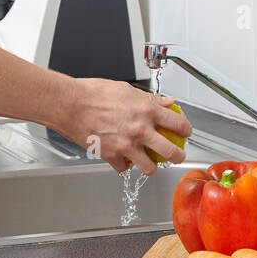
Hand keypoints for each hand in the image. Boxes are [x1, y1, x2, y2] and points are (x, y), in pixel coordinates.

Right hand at [62, 78, 192, 174]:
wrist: (69, 104)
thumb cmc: (93, 93)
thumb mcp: (127, 89)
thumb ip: (149, 98)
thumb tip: (166, 101)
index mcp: (147, 110)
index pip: (178, 123)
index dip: (187, 130)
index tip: (186, 132)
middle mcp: (140, 130)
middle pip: (171, 152)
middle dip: (178, 156)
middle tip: (177, 155)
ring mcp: (126, 145)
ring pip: (150, 168)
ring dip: (151, 166)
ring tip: (149, 162)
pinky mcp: (111, 156)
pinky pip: (124, 168)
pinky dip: (124, 165)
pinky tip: (122, 158)